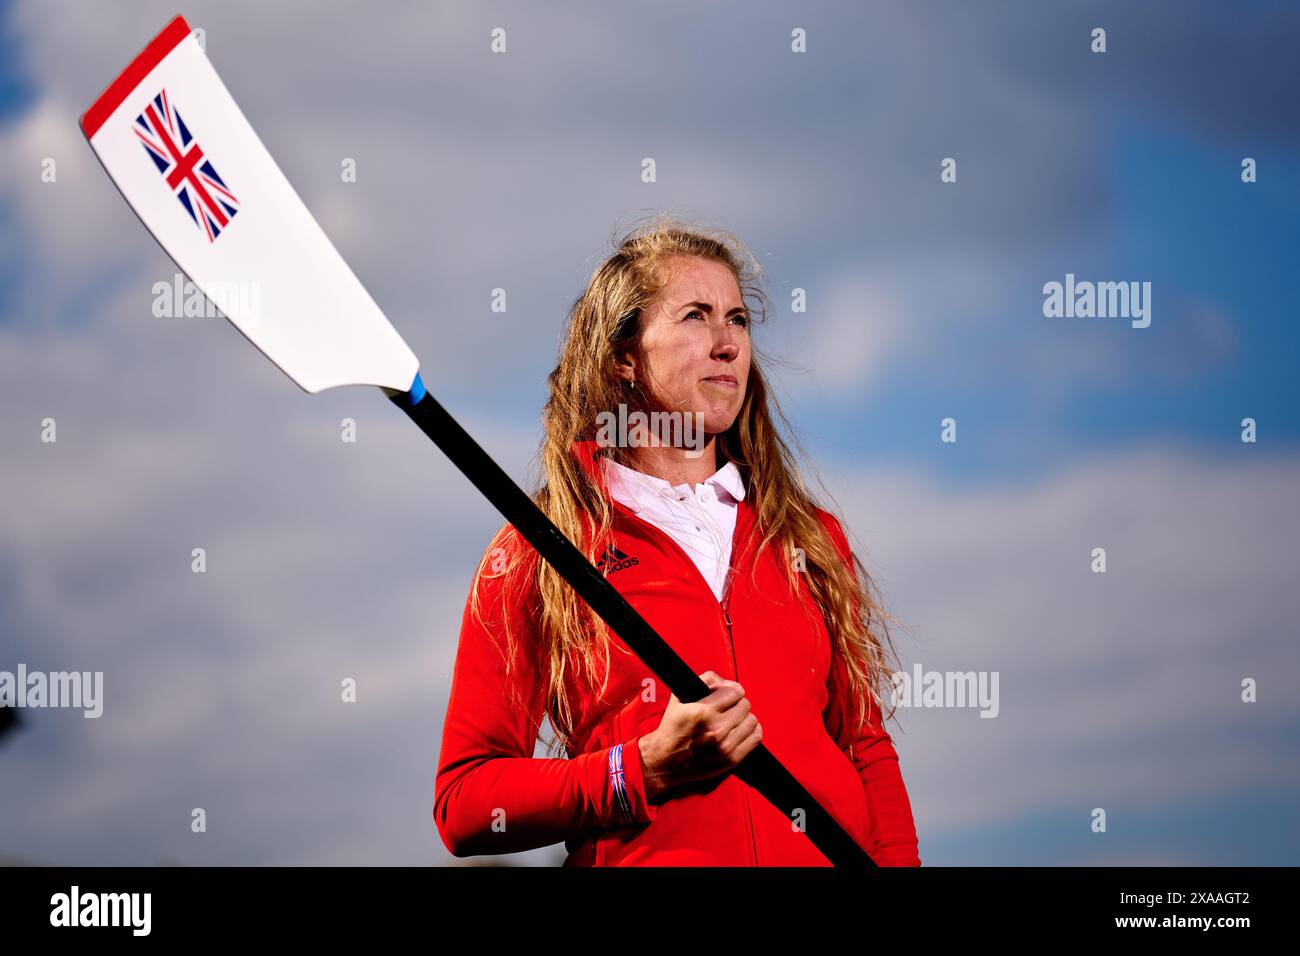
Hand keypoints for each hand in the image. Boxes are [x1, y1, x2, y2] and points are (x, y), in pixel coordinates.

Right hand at [637, 670, 762, 801]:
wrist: (665, 761)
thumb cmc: (672, 728)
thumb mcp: (679, 697)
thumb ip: (705, 680)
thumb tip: (727, 682)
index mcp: (702, 712)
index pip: (735, 692)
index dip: (731, 691)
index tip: (727, 695)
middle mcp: (716, 729)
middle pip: (745, 705)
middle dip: (737, 704)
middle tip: (729, 708)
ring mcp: (725, 746)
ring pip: (752, 721)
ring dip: (744, 718)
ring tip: (734, 720)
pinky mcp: (731, 759)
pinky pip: (755, 738)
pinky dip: (751, 732)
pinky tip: (741, 731)